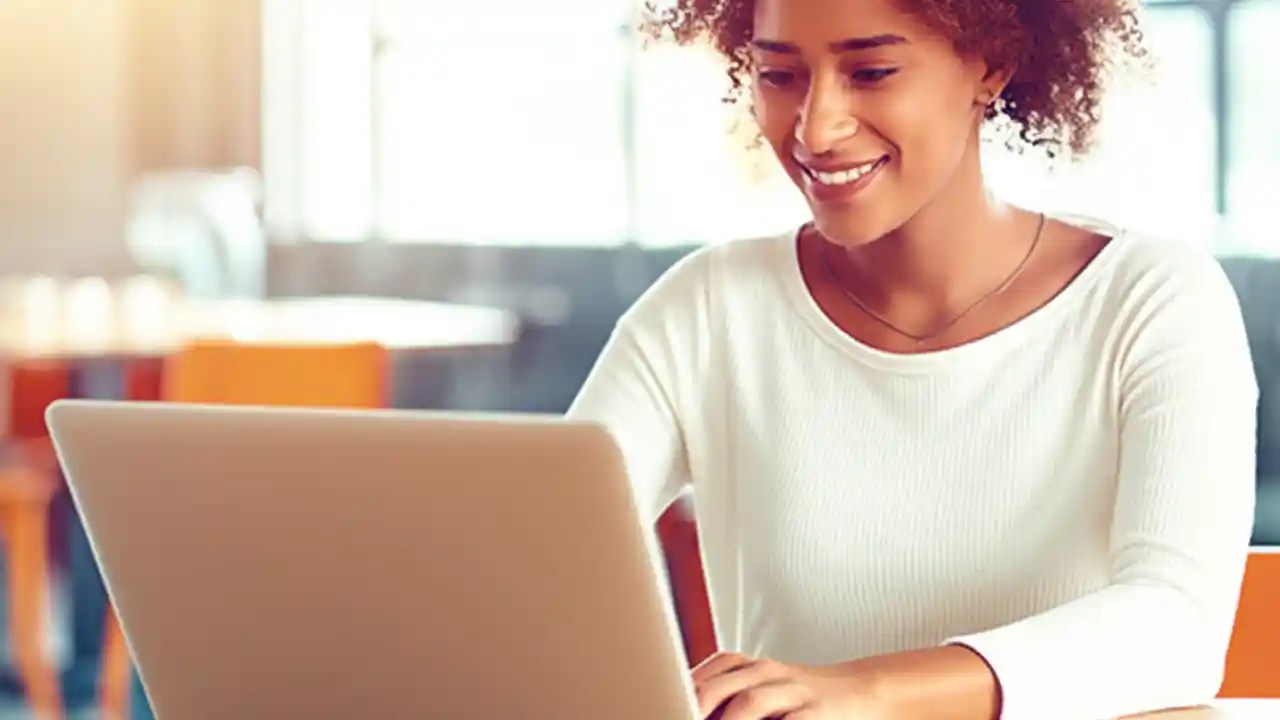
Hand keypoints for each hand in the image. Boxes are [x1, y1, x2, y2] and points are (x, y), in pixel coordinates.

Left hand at [693, 651, 890, 719]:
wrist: (862, 691)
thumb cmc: (802, 697)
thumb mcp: (761, 690)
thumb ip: (725, 697)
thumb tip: (683, 706)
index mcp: (748, 667)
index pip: (706, 674)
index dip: (682, 689)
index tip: (662, 704)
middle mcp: (768, 674)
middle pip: (721, 685)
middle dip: (695, 705)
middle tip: (677, 715)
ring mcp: (792, 692)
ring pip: (751, 701)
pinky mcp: (817, 713)